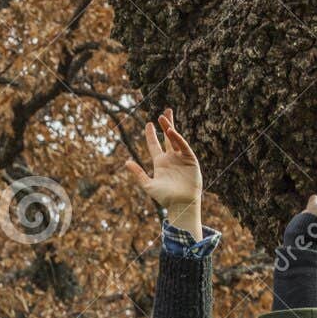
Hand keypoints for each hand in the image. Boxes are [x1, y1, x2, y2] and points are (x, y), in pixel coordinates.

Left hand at [126, 108, 202, 237]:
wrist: (181, 204)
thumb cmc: (164, 197)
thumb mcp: (148, 185)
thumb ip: (138, 173)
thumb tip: (126, 162)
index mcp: (160, 163)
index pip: (154, 145)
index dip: (151, 135)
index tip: (148, 123)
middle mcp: (171, 158)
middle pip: (167, 138)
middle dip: (165, 125)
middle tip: (163, 112)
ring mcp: (181, 158)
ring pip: (175, 139)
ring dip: (170, 128)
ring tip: (164, 116)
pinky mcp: (190, 160)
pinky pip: (184, 146)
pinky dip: (178, 139)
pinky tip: (171, 131)